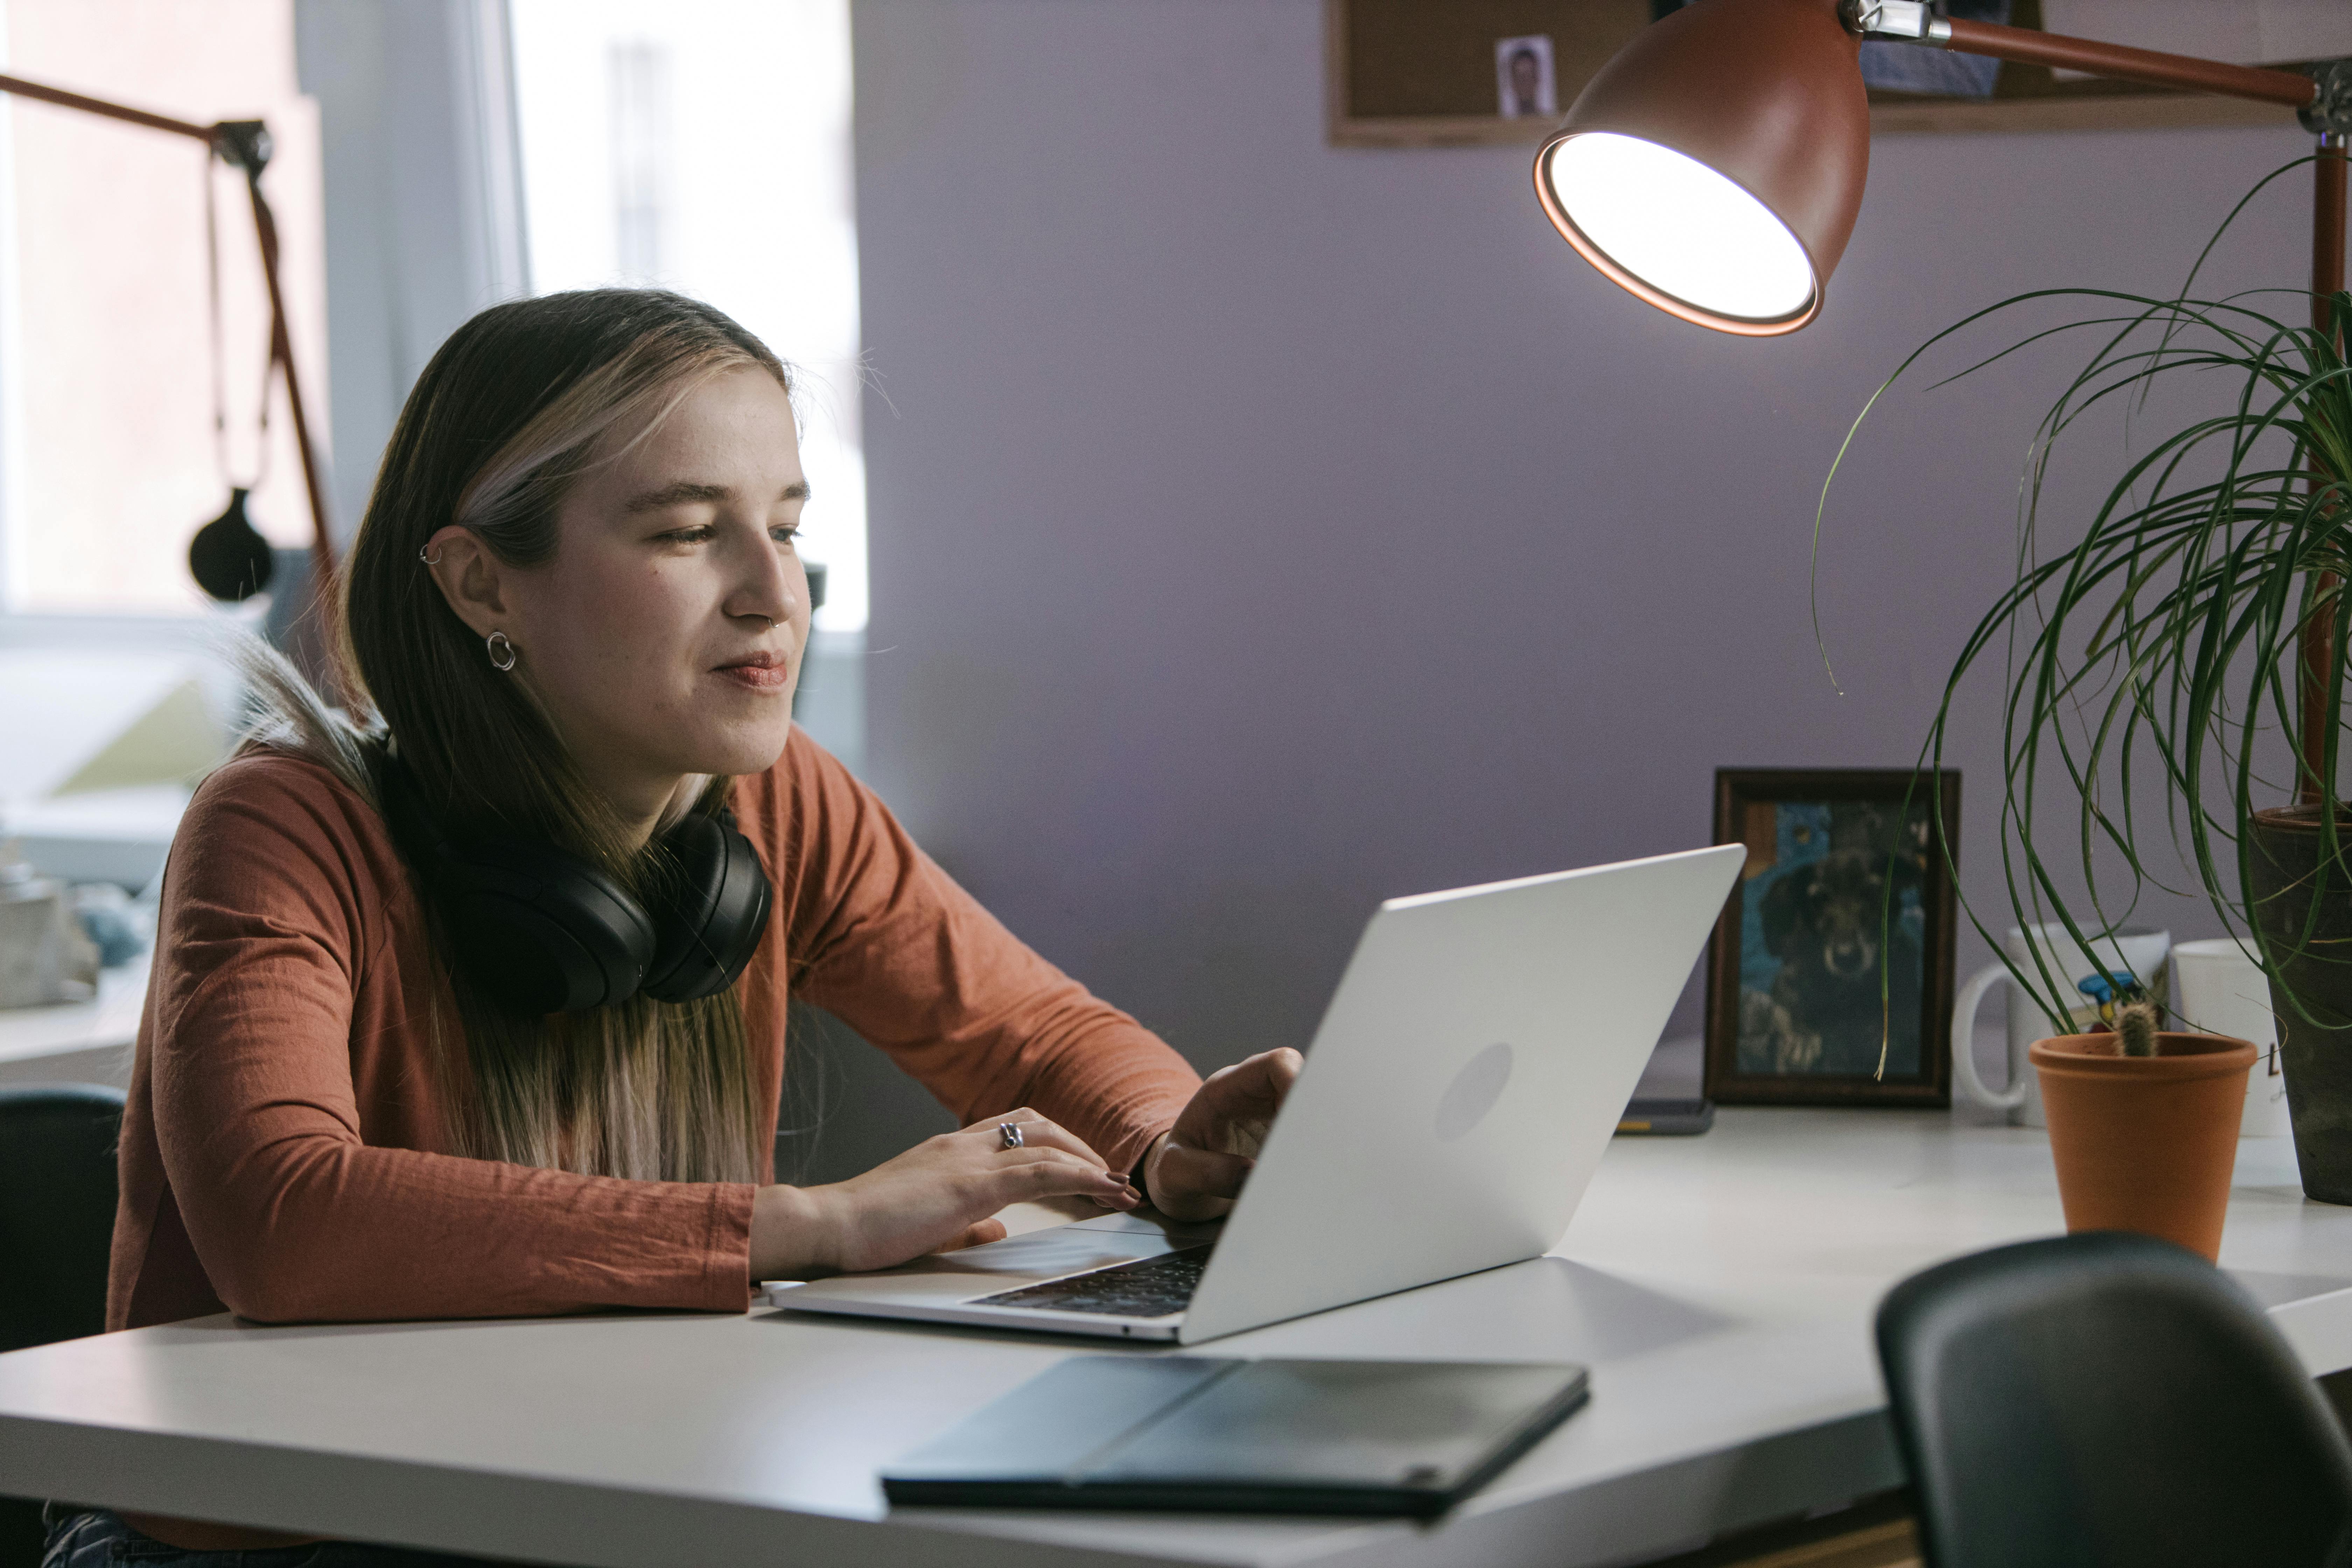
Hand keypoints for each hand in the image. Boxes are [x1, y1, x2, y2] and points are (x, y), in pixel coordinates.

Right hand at [750, 1109, 1138, 1278]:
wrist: (829, 1226)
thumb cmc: (866, 1229)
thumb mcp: (925, 1221)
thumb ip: (965, 1223)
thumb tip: (997, 1228)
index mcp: (949, 1151)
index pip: (1014, 1130)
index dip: (1055, 1144)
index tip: (1084, 1168)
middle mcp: (962, 1145)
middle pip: (1037, 1125)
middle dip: (1079, 1147)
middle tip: (1109, 1176)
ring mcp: (968, 1160)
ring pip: (1046, 1145)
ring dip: (1090, 1164)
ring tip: (1120, 1188)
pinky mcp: (971, 1185)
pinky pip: (1040, 1172)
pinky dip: (1080, 1177)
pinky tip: (1103, 1189)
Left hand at [1142, 1048, 1302, 1221]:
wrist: (1181, 1188)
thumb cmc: (1174, 1174)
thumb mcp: (1173, 1173)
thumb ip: (1202, 1172)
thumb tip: (1248, 1173)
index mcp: (1227, 1089)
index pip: (1276, 1064)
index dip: (1297, 1081)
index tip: (1306, 1119)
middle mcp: (1258, 1097)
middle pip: (1307, 1085)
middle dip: (1318, 1116)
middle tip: (1317, 1154)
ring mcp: (1276, 1118)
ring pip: (1316, 1113)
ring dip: (1321, 1138)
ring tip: (1312, 1172)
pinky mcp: (1287, 1141)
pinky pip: (1312, 1139)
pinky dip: (1317, 1155)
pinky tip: (1310, 1179)